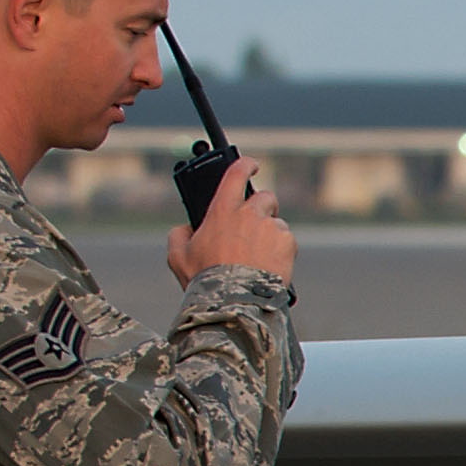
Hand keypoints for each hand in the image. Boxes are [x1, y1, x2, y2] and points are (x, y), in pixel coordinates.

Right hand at [169, 166, 293, 286]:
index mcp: (222, 210)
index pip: (235, 174)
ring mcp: (270, 227)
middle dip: (262, 208)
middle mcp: (249, 213)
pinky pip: (287, 241)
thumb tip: (185, 228)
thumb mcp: (177, 257)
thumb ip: (179, 235)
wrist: (235, 300)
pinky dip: (281, 251)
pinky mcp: (287, 243)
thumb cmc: (205, 279)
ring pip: (276, 222)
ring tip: (258, 256)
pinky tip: (269, 265)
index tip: (250, 164)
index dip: (245, 164)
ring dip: (270, 233)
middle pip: (264, 197)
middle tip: (254, 227)